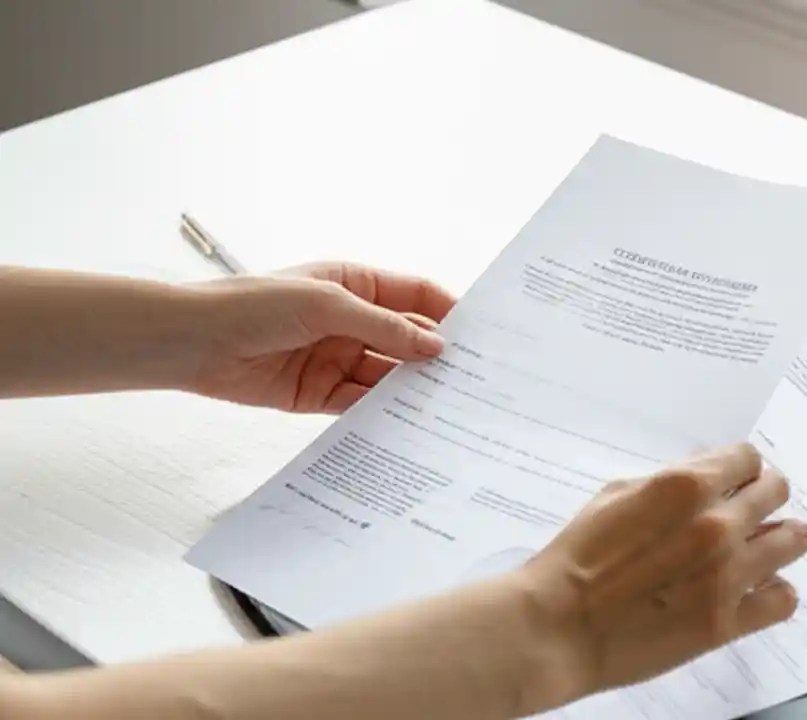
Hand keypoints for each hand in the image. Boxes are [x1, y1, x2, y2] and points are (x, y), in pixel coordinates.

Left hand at [186, 262, 455, 412]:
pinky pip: (362, 404)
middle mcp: (351, 320)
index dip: (448, 310)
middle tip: (475, 377)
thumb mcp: (328, 306)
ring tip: (448, 406)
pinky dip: (383, 413)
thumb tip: (436, 347)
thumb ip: (385, 328)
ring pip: (388, 374)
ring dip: (413, 388)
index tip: (483, 332)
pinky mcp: (320, 393)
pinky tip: (409, 424)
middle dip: (436, 355)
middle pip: (407, 338)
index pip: (415, 294)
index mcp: (355, 284)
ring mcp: (337, 357)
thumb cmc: (255, 305)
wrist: (193, 342)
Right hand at [514, 443, 806, 712]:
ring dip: (781, 538)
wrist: (558, 627)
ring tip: (764, 546)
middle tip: (750, 510)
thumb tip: (706, 476)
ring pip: (793, 540)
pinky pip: (784, 599)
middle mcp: (717, 526)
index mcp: (686, 487)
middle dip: (764, 495)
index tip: (732, 481)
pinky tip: (756, 590)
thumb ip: (669, 484)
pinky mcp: (728, 623)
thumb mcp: (617, 497)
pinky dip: (775, 591)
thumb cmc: (578, 557)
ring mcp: (728, 576)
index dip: (739, 468)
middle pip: (776, 491)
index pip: (748, 458)